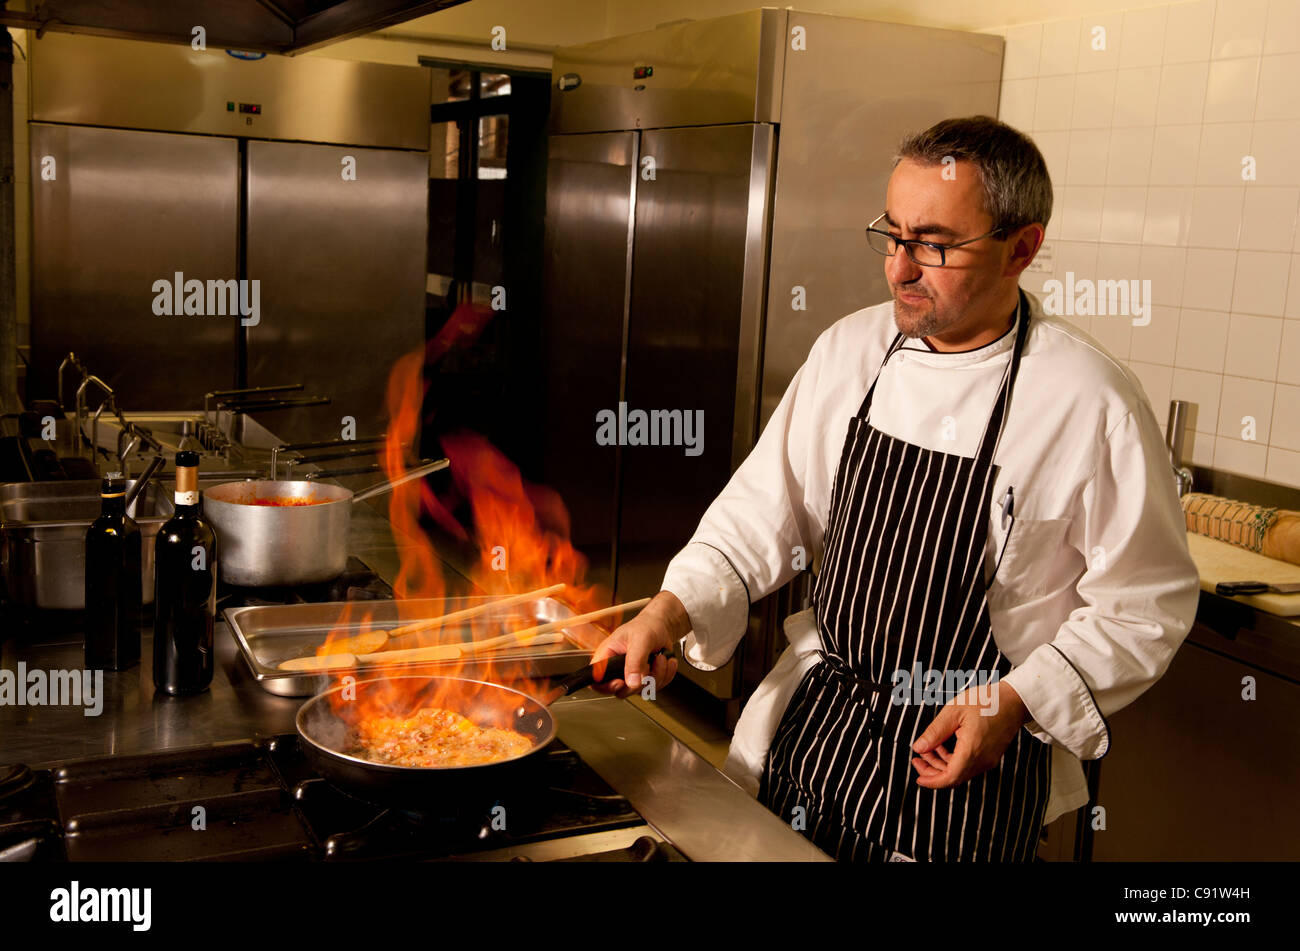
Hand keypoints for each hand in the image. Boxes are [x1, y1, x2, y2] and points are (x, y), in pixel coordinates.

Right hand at [589, 591, 686, 697]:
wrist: (661, 626)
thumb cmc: (646, 626)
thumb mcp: (640, 639)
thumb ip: (635, 660)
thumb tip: (632, 682)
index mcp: (607, 656)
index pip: (597, 681)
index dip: (606, 687)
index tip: (621, 682)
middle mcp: (617, 669)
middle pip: (622, 691)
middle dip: (641, 680)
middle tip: (649, 664)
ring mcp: (632, 676)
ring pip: (642, 690)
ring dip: (658, 674)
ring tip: (660, 657)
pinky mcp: (645, 679)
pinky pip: (656, 687)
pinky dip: (666, 674)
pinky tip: (665, 661)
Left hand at [909, 681, 1031, 787]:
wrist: (1014, 700)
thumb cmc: (986, 701)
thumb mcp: (954, 711)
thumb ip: (935, 732)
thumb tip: (919, 747)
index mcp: (972, 750)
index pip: (950, 777)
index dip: (932, 781)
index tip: (918, 778)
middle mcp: (982, 760)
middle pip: (954, 777)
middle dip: (932, 772)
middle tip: (917, 760)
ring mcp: (989, 759)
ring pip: (960, 772)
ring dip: (942, 765)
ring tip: (928, 749)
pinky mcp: (991, 756)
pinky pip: (969, 765)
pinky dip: (953, 760)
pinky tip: (943, 746)